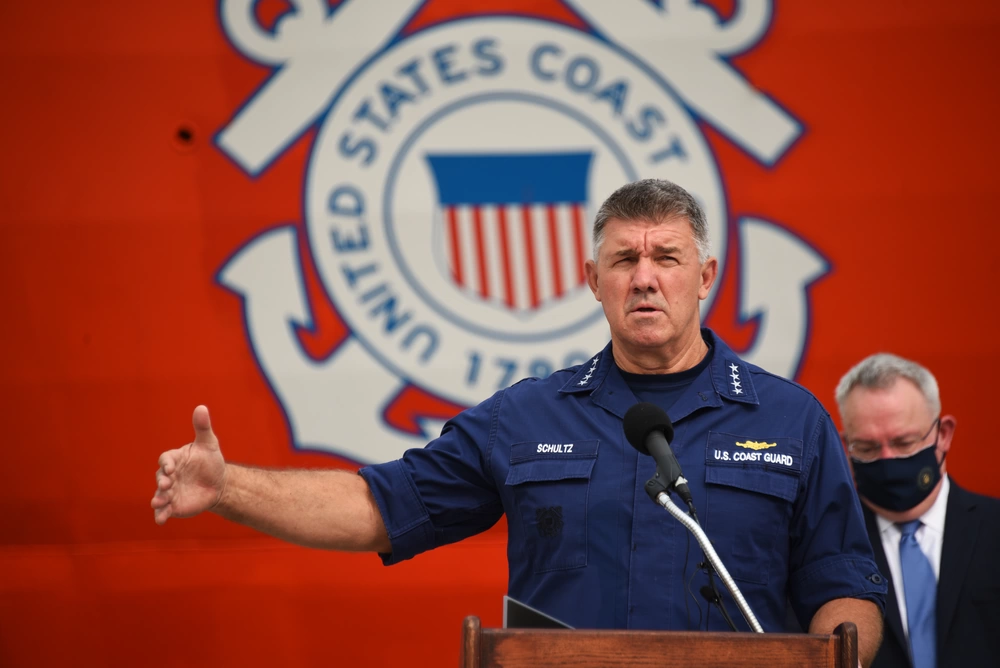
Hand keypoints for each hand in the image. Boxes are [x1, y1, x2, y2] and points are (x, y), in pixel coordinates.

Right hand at [151, 405, 227, 524]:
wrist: (218, 483)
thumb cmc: (210, 460)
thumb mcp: (209, 443)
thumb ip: (202, 427)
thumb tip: (201, 407)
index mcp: (174, 459)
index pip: (166, 459)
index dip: (167, 463)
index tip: (171, 468)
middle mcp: (168, 475)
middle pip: (161, 478)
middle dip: (162, 481)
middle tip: (167, 484)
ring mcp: (169, 491)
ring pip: (160, 495)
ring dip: (158, 499)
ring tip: (158, 503)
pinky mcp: (173, 505)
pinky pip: (164, 510)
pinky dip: (160, 515)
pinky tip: (161, 520)